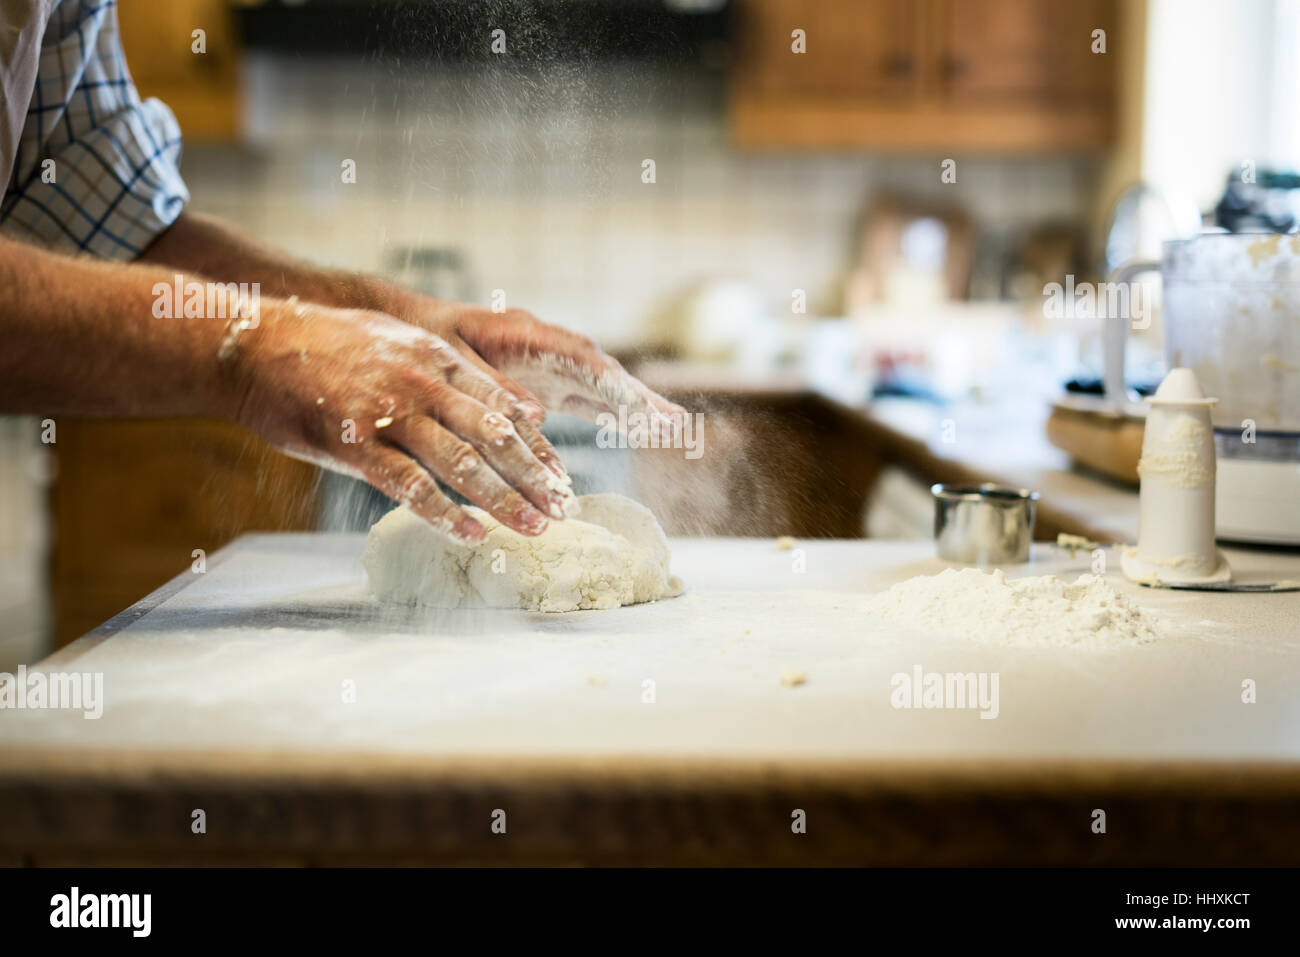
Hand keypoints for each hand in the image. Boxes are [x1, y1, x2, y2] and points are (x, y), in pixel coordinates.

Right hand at [231, 300, 572, 542]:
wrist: (253, 345)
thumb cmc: (329, 348)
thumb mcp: (400, 343)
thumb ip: (452, 374)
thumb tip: (506, 406)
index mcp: (437, 357)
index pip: (502, 407)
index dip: (537, 446)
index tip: (562, 477)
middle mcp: (421, 381)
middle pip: (493, 436)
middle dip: (533, 477)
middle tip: (563, 510)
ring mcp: (388, 411)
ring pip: (461, 462)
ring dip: (503, 499)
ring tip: (533, 528)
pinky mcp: (353, 442)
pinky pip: (409, 484)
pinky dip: (444, 513)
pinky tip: (471, 535)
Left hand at [401, 301, 686, 434]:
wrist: (405, 324)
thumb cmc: (421, 337)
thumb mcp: (447, 358)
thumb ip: (491, 385)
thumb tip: (535, 415)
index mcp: (522, 333)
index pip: (578, 358)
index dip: (612, 385)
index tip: (639, 407)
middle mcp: (545, 345)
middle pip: (602, 372)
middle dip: (639, 397)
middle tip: (676, 424)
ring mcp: (549, 364)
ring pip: (601, 386)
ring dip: (636, 407)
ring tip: (675, 430)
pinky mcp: (545, 381)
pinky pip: (586, 398)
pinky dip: (613, 414)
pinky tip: (640, 431)